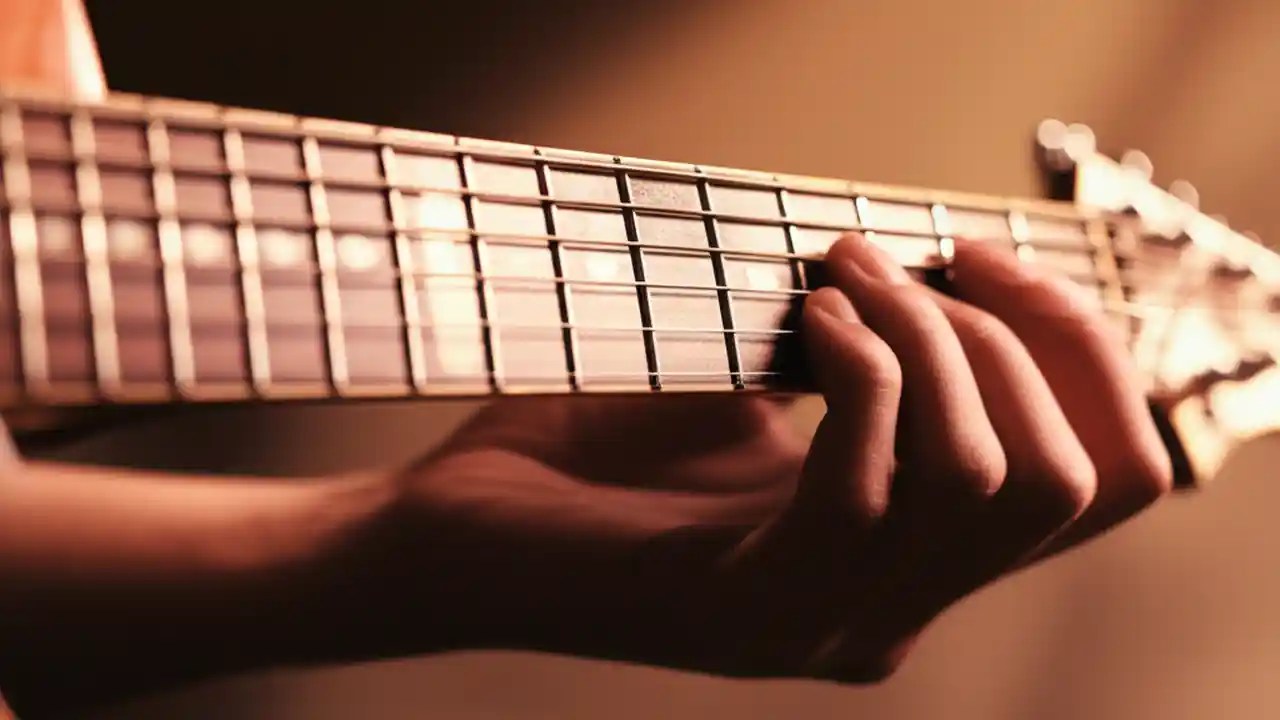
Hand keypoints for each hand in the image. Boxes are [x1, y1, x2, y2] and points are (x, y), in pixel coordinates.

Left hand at [382, 233, 1173, 681]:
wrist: (452, 534)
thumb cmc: (590, 458)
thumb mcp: (755, 400)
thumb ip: (860, 370)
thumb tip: (942, 275)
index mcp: (899, 566)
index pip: (1093, 484)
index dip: (1082, 355)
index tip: (988, 257)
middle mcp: (882, 616)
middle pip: (1061, 482)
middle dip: (1018, 337)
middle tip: (916, 256)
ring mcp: (818, 623)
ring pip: (981, 481)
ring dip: (932, 339)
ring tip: (843, 275)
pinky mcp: (739, 605)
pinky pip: (865, 488)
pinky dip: (859, 373)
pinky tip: (807, 317)